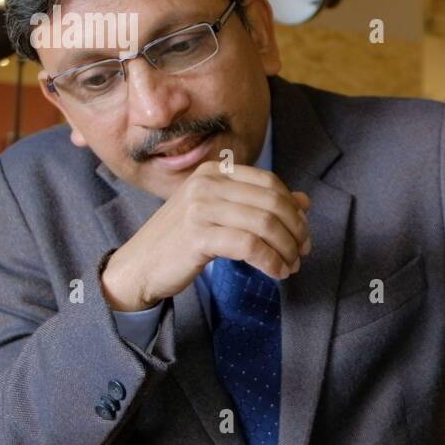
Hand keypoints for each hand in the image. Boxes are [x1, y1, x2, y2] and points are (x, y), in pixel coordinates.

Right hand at [101, 161, 311, 310]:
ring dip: (286, 249)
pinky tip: (276, 272)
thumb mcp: (222, 213)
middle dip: (295, 230)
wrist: (139, 265)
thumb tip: (305, 201)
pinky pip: (250, 246)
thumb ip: (259, 203)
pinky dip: (270, 261)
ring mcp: (200, 207)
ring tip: (290, 266)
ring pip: (265, 224)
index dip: (293, 209)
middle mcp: (207, 183)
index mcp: (215, 172)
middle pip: (272, 202)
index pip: (270, 183)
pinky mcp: (198, 235)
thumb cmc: (183, 239)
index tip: (303, 233)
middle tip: (302, 252)